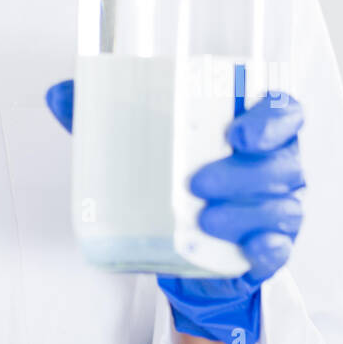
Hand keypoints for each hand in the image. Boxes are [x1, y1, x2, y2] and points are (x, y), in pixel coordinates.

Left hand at [45, 80, 304, 343]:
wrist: (176, 249)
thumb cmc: (168, 178)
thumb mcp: (136, 145)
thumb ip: (103, 115)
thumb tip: (59, 93)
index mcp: (252, 128)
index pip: (283, 110)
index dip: (271, 119)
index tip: (237, 133)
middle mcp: (274, 165)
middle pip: (281, 161)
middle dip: (242, 173)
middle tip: (195, 183)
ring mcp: (277, 208)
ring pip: (281, 205)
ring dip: (245, 212)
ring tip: (203, 218)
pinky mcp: (269, 249)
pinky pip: (281, 249)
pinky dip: (268, 249)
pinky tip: (249, 250)